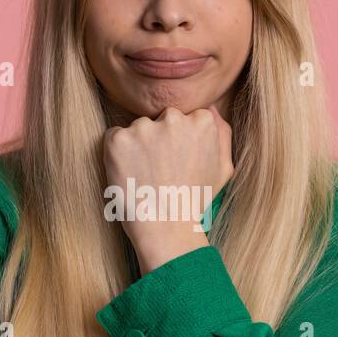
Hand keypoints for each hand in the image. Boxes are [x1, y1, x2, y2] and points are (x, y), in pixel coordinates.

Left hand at [101, 105, 233, 274]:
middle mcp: (173, 118)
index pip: (185, 117)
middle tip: (160, 170)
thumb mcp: (223, 168)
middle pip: (161, 119)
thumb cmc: (196, 201)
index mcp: (202, 121)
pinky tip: (129, 174)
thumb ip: (222, 134)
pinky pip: (114, 137)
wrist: (166, 228)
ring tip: (145, 176)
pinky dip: (117, 153)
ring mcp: (144, 128)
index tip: (177, 161)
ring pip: (138, 128)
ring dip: (138, 146)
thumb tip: (211, 108)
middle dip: (159, 139)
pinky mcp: (119, 140)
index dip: (179, 141)